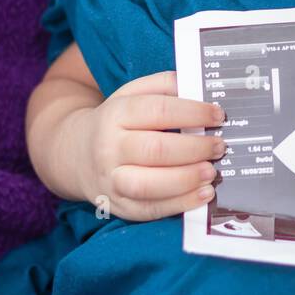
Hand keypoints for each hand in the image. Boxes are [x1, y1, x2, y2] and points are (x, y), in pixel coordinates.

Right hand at [70, 69, 226, 220]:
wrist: (75, 153)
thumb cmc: (117, 122)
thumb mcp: (131, 94)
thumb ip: (163, 85)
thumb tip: (197, 86)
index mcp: (116, 114)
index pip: (158, 111)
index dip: (192, 113)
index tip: (218, 115)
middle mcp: (110, 148)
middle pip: (155, 149)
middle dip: (194, 148)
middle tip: (219, 146)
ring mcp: (112, 180)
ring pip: (149, 184)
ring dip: (186, 180)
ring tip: (211, 173)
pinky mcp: (118, 205)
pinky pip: (150, 209)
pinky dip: (180, 204)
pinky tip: (202, 194)